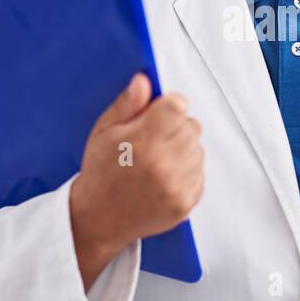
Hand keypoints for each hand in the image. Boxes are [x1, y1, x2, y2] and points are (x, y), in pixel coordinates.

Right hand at [69, 73, 203, 287]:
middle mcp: (162, 165)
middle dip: (175, 127)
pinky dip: (187, 172)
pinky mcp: (185, 204)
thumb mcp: (104, 132)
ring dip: (183, 150)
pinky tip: (163, 177)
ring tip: (156, 161)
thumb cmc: (100, 172)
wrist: (99, 219)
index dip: (168, 105)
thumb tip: (144, 81)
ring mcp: (176, 187)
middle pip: (191, 125)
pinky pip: (200, 173)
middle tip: (152, 141)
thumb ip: (127, 104)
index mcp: (141, 143)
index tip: (157, 113)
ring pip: (198, 149)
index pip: (177, 106)